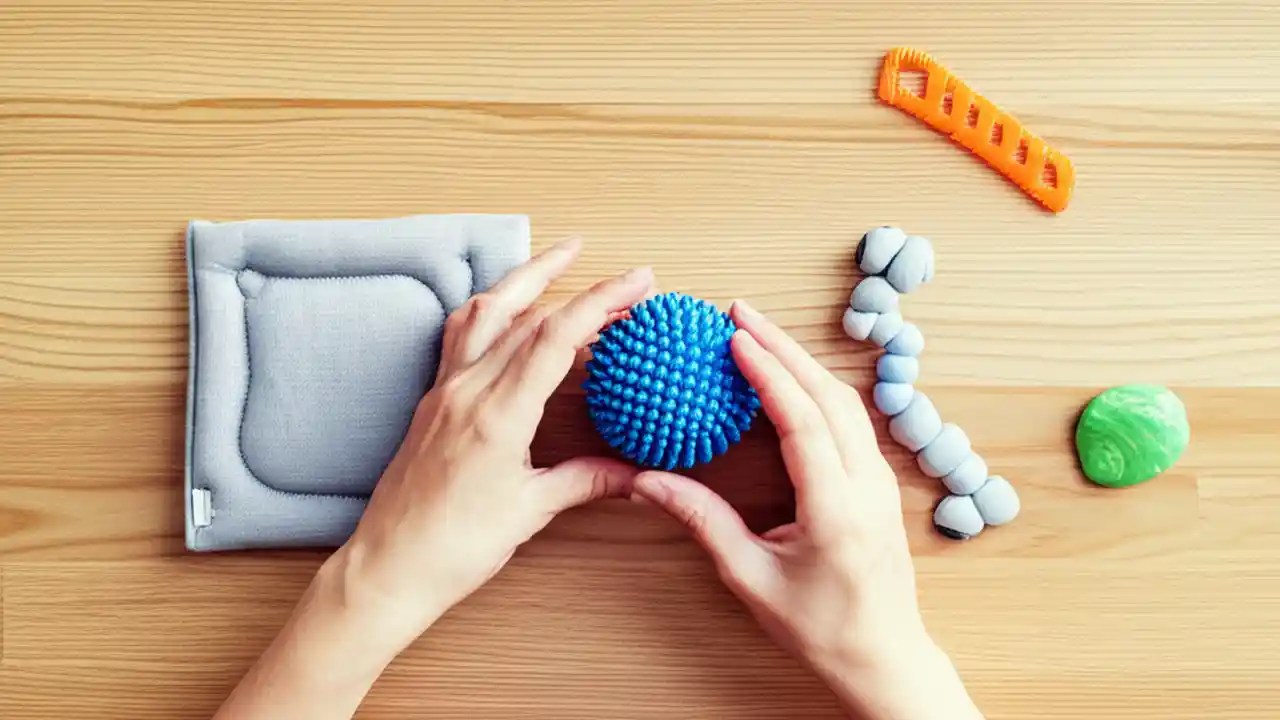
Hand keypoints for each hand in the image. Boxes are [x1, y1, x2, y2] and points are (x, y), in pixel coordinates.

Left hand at [335, 238, 654, 646]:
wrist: (387, 567)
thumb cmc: (451, 547)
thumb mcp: (530, 512)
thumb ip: (584, 481)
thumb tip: (632, 474)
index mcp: (497, 415)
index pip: (556, 337)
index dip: (602, 301)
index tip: (638, 281)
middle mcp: (466, 390)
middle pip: (527, 314)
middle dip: (580, 287)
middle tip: (624, 277)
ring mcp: (444, 390)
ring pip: (485, 311)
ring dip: (525, 280)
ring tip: (559, 261)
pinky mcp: (431, 400)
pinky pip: (460, 335)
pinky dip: (490, 309)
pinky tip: (503, 308)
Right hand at [631, 301, 981, 719]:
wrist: (884, 657)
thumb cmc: (820, 628)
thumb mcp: (751, 579)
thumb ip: (704, 522)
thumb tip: (650, 481)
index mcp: (837, 511)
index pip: (804, 422)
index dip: (769, 373)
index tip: (735, 336)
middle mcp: (868, 486)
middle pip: (830, 396)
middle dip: (784, 346)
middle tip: (739, 312)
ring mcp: (881, 481)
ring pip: (846, 402)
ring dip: (802, 361)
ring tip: (758, 332)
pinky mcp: (880, 483)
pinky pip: (852, 418)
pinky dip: (817, 386)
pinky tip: (790, 375)